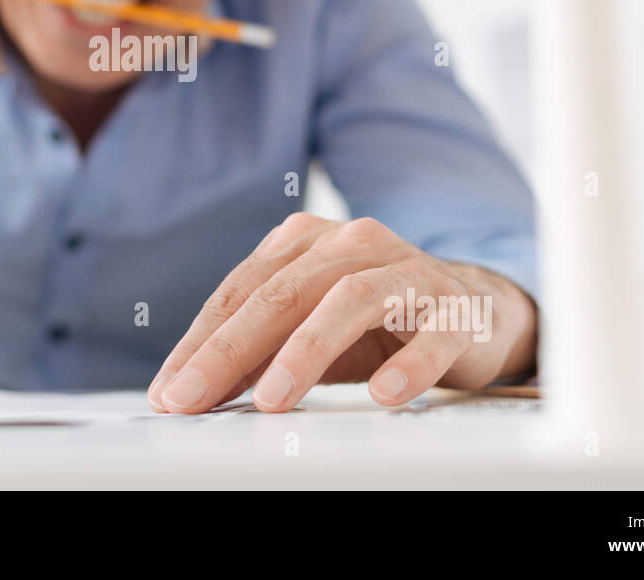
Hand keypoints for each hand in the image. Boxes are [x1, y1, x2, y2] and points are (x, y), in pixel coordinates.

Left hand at [148, 213, 536, 412]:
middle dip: (229, 350)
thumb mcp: (307, 333)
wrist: (475, 311)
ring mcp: (408, 272)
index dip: (199, 342)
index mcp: (307, 243)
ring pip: (349, 301)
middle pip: (283, 294)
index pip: (242, 291)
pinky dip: (406, 364)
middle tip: (193, 397)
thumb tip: (188, 390)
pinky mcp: (457, 309)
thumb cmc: (375, 324)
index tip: (168, 391)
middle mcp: (355, 244)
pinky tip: (383, 394)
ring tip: (271, 400)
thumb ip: (255, 351)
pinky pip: (431, 336)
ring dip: (305, 352)